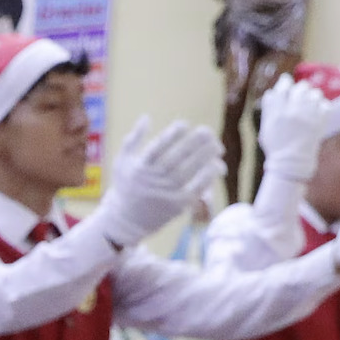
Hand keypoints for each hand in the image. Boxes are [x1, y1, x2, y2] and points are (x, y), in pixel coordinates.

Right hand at [88, 118, 221, 248]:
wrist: (125, 222)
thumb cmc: (126, 187)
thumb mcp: (121, 162)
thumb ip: (133, 139)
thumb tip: (146, 117)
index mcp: (140, 168)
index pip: (159, 146)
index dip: (173, 133)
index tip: (184, 125)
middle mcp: (153, 180)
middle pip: (178, 157)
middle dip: (194, 142)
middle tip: (207, 131)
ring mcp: (166, 194)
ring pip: (190, 171)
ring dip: (206, 156)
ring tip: (217, 146)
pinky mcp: (177, 206)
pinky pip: (196, 188)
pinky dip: (208, 176)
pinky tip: (217, 165)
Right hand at [255, 76, 326, 184]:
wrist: (291, 163)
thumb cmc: (276, 147)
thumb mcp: (265, 128)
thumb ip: (269, 109)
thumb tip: (272, 92)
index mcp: (278, 111)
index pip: (283, 87)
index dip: (285, 82)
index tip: (286, 81)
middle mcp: (294, 111)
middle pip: (300, 88)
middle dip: (299, 89)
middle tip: (299, 94)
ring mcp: (309, 116)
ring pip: (314, 94)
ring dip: (311, 96)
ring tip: (309, 103)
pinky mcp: (321, 122)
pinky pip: (325, 105)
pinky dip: (322, 106)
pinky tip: (317, 111)